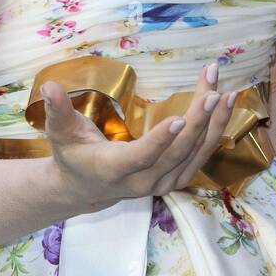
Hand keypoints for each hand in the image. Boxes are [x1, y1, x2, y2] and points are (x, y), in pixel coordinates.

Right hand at [39, 61, 237, 209]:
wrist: (84, 189)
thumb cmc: (72, 155)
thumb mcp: (60, 133)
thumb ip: (58, 111)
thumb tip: (50, 86)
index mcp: (114, 169)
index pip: (141, 157)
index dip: (161, 140)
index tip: (180, 118)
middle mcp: (143, 181)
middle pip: (177, 152)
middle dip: (197, 120)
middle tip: (211, 88)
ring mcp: (163, 182)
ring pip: (195, 154)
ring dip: (213, 123)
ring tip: (225, 92)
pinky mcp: (176, 178)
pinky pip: (201, 156)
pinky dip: (215, 132)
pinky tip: (224, 106)